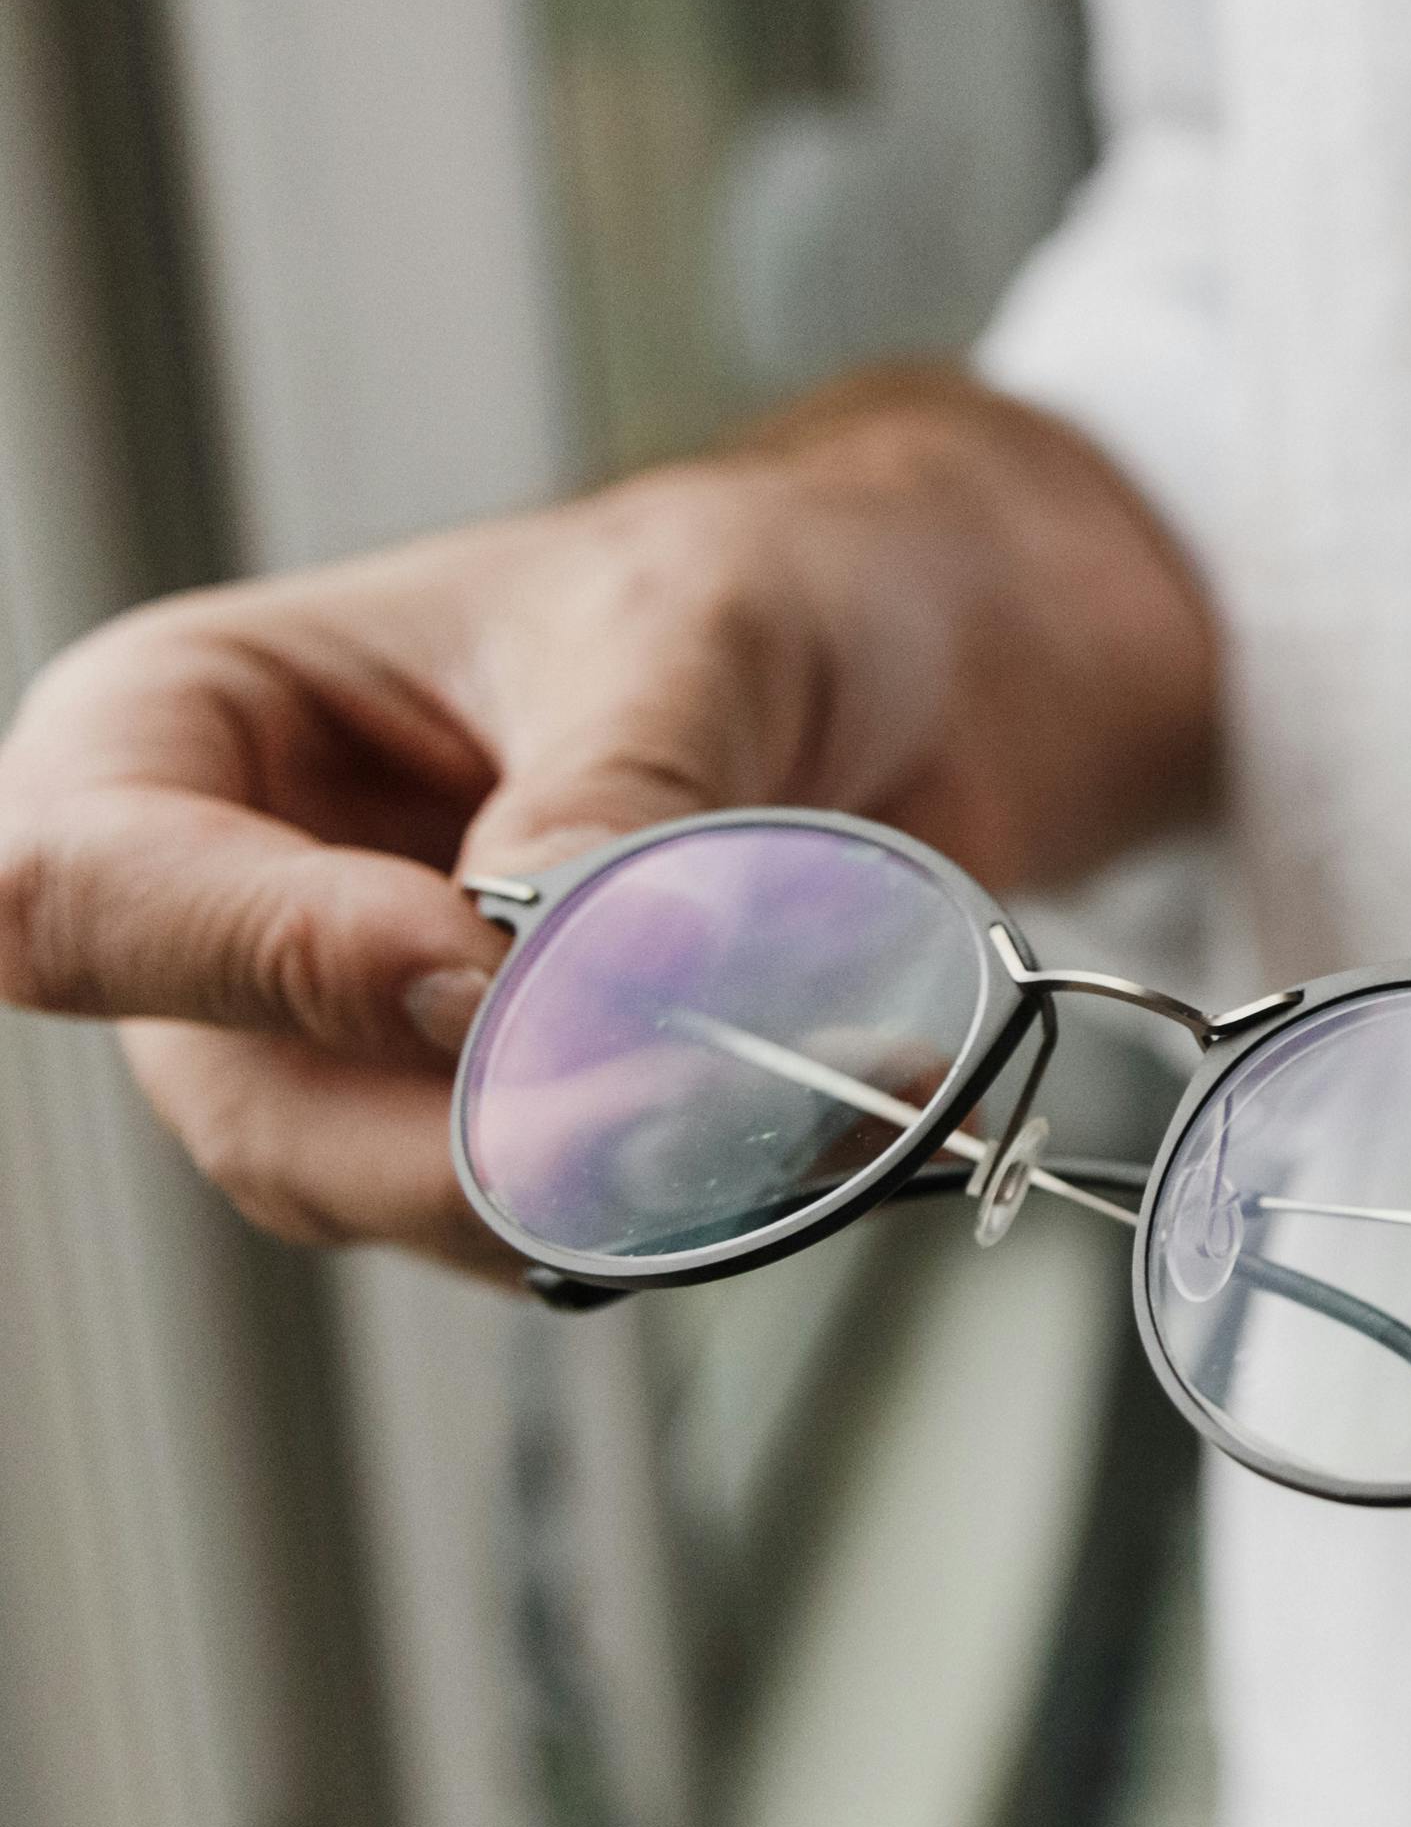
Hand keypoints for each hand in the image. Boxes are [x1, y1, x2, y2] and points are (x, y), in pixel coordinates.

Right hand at [0, 371, 1214, 1272]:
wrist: (911, 667)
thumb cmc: (749, 590)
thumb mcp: (682, 635)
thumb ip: (604, 794)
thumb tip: (532, 968)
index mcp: (180, 734)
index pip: (83, 898)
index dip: (266, 965)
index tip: (468, 971)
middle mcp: (240, 921)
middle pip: (263, 1119)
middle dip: (485, 1139)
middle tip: (694, 1098)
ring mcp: (371, 1056)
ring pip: (418, 1210)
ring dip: (624, 1183)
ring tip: (815, 1089)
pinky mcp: (516, 1138)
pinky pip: (565, 1236)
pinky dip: (702, 1200)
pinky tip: (829, 1121)